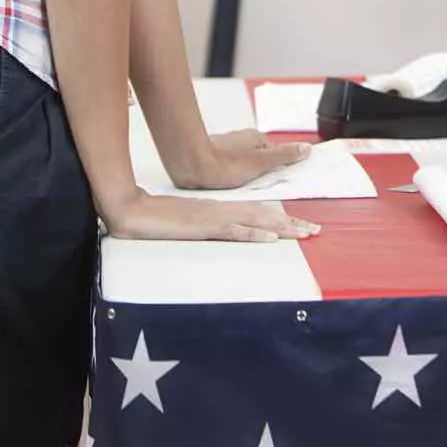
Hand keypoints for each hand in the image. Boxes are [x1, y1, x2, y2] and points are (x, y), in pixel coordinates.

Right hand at [100, 191, 320, 243]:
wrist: (130, 209)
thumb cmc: (153, 218)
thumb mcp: (184, 224)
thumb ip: (202, 226)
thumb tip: (218, 233)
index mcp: (217, 210)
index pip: (256, 213)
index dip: (281, 219)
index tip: (302, 226)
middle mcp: (219, 210)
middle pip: (263, 215)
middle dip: (292, 223)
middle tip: (317, 230)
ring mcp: (211, 217)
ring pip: (255, 220)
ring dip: (282, 227)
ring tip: (304, 233)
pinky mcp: (201, 226)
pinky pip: (232, 230)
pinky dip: (252, 233)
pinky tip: (269, 237)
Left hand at [166, 129, 310, 190]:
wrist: (192, 166)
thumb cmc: (222, 165)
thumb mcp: (262, 163)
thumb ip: (284, 156)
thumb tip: (305, 149)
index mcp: (256, 138)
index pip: (277, 151)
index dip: (281, 165)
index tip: (284, 176)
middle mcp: (242, 139)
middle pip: (261, 156)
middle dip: (263, 170)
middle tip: (262, 185)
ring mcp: (227, 146)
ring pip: (244, 162)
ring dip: (246, 173)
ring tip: (244, 186)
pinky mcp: (214, 156)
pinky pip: (230, 166)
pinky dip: (232, 174)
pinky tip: (229, 184)